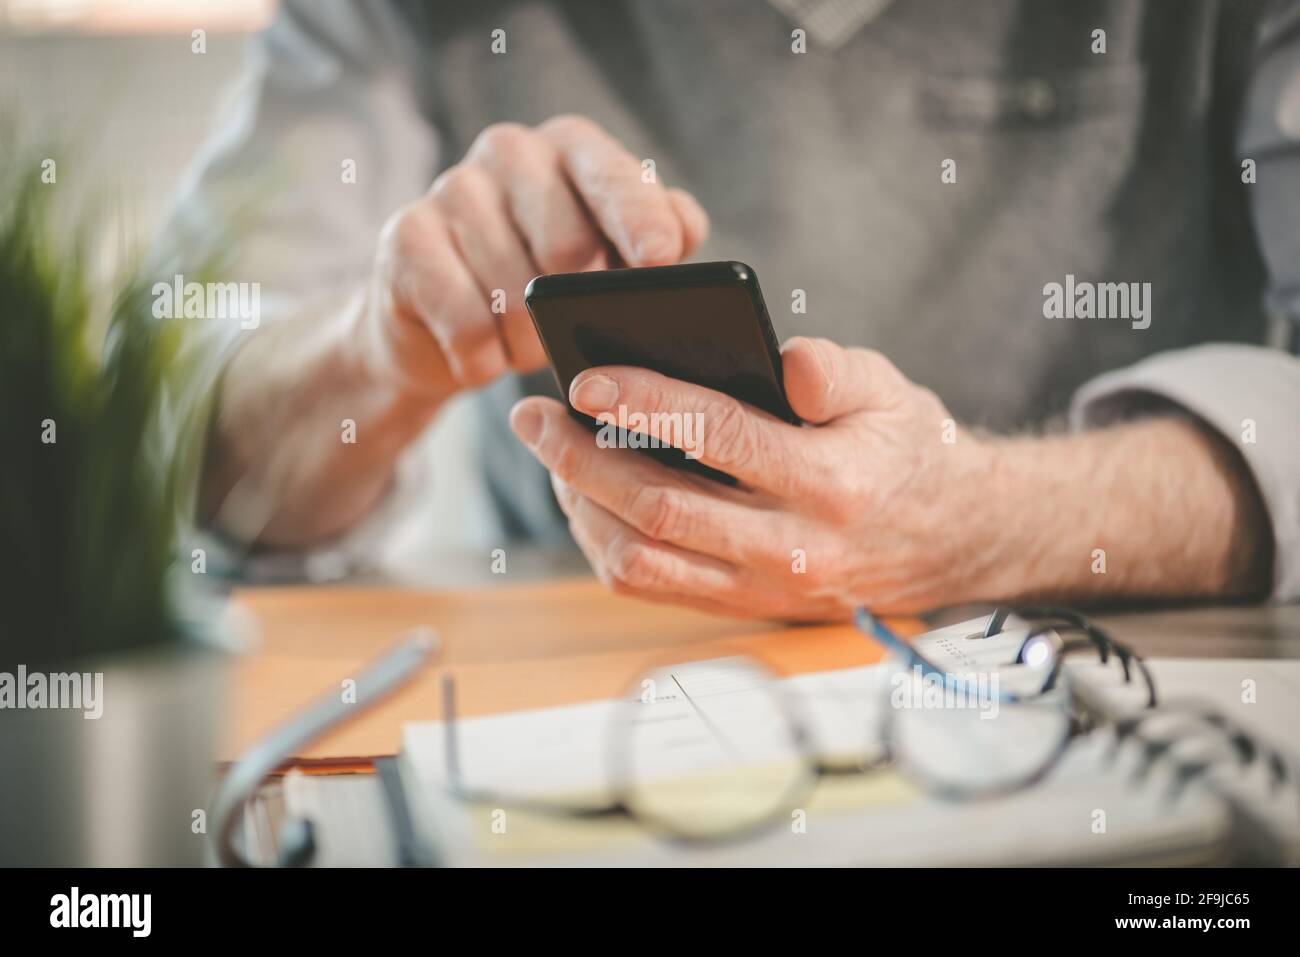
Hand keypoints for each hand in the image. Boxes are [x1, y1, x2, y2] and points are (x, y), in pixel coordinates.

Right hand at [364, 114, 707, 398]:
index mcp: (571, 147)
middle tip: (569, 330)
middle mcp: (511, 152)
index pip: (611, 175)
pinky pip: (465, 320)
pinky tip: (481, 358)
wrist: (436, 324)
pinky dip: (483, 358)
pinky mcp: (403, 237)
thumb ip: (655, 236)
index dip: (637, 218)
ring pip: (516, 293)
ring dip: (528, 343)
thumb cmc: (543, 286)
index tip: (660, 258)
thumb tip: (683, 227)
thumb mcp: (608, 262)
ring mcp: (451, 188)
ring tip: (520, 346)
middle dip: (577, 308)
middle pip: (567, 244)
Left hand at [508, 337, 1000, 619]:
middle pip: (658, 508)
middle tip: (532, 416)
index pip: (719, 436)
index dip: (643, 403)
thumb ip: (836, 370)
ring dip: (581, 506)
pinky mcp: (741, 606)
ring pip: (642, 560)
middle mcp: (793, 549)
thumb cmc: (907, 452)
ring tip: (551, 454)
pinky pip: (651, 585)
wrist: (950, 540)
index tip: (584, 377)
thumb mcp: (891, 391)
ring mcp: (762, 588)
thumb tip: (784, 361)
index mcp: (833, 482)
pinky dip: (603, 542)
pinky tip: (585, 497)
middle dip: (579, 458)